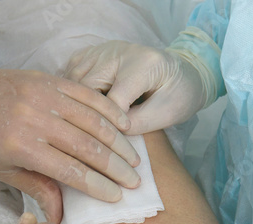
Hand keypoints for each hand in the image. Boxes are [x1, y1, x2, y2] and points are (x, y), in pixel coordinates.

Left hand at [0, 50, 140, 223]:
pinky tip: (123, 124)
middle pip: (87, 146)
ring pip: (92, 119)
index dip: (97, 186)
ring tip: (134, 159)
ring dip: (118, 141)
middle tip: (135, 183)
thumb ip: (35, 188)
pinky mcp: (47, 78)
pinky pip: (85, 94)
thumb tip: (61, 217)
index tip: (117, 198)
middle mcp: (34, 117)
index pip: (70, 170)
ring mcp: (42, 94)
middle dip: (115, 167)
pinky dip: (107, 109)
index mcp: (20, 145)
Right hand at [66, 41, 209, 134]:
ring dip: (74, 104)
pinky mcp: (92, 52)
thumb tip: (106, 135)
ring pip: (72, 80)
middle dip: (86, 116)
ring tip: (81, 126)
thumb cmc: (178, 95)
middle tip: (91, 139)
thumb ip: (137, 124)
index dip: (109, 127)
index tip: (113, 144)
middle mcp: (119, 51)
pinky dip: (70, 92)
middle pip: (86, 88)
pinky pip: (70, 72)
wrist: (182, 72)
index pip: (113, 100)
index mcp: (143, 64)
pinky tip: (77, 107)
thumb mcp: (166, 114)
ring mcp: (103, 49)